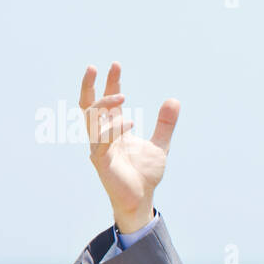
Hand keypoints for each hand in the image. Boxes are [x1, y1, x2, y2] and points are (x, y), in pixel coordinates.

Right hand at [80, 62, 179, 232]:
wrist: (141, 199)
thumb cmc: (144, 174)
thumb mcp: (160, 145)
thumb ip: (165, 124)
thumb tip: (174, 100)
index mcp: (114, 130)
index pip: (108, 102)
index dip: (111, 83)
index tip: (115, 64)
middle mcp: (103, 136)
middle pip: (88, 106)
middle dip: (90, 86)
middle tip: (96, 67)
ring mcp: (99, 148)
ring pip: (92, 121)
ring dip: (104, 106)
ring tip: (122, 97)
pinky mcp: (102, 162)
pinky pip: (101, 142)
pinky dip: (113, 131)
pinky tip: (129, 124)